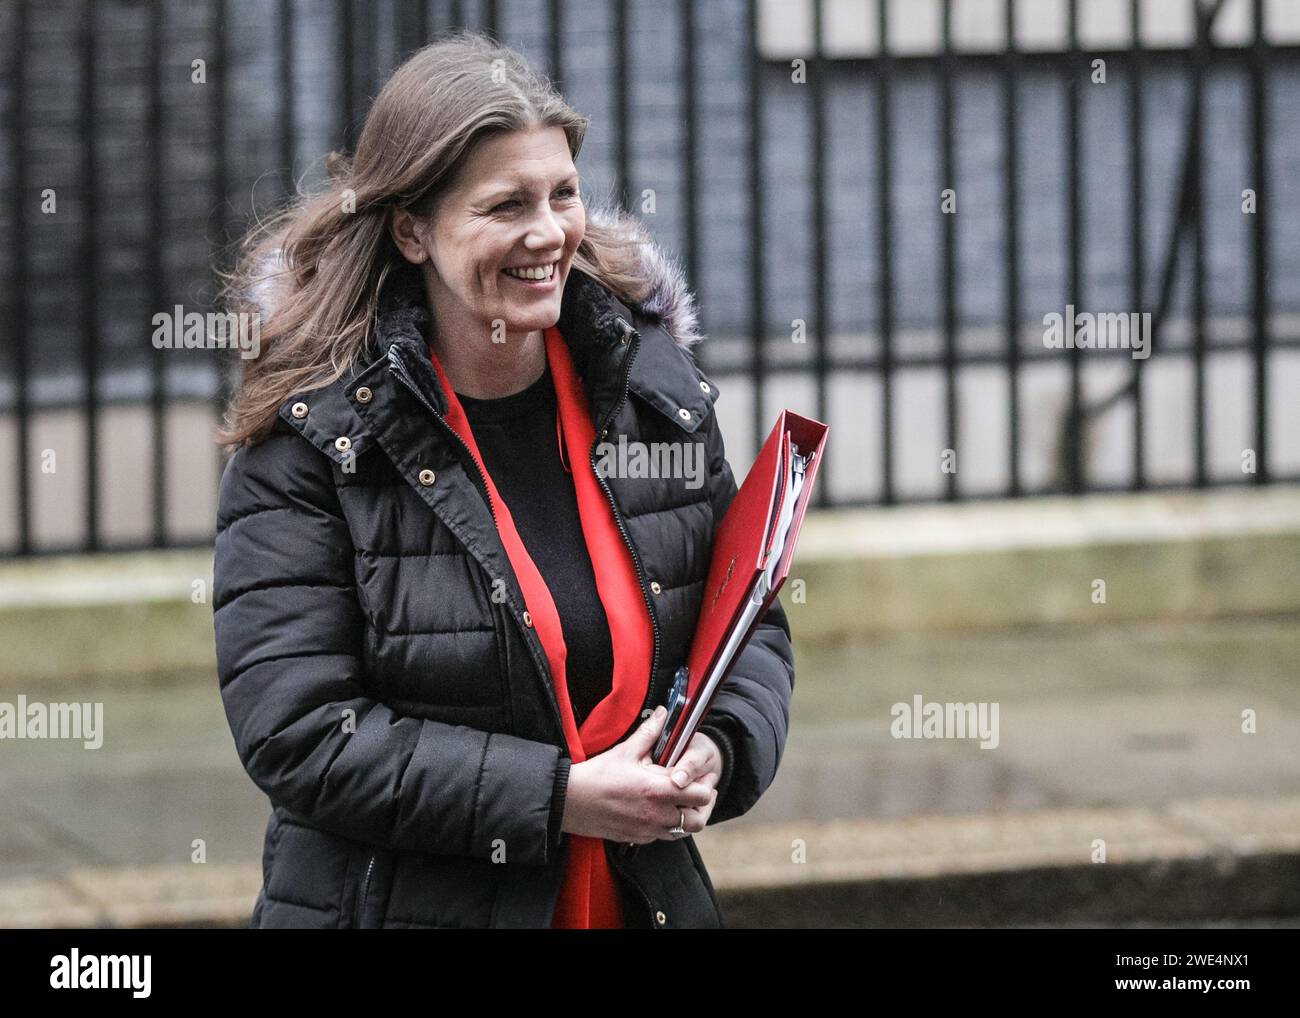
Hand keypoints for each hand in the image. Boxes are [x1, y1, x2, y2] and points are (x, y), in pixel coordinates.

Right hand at [561, 705, 716, 843]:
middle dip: (704, 806)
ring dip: (687, 818)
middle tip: (700, 792)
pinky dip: (668, 826)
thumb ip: (649, 733)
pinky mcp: (637, 839)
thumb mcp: (625, 751)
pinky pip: (663, 837)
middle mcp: (656, 815)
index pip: (699, 794)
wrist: (570, 801)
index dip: (707, 785)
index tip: (705, 776)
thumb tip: (662, 714)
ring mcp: (647, 830)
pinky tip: (660, 810)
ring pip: (682, 832)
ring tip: (682, 802)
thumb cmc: (596, 776)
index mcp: (657, 791)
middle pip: (698, 821)